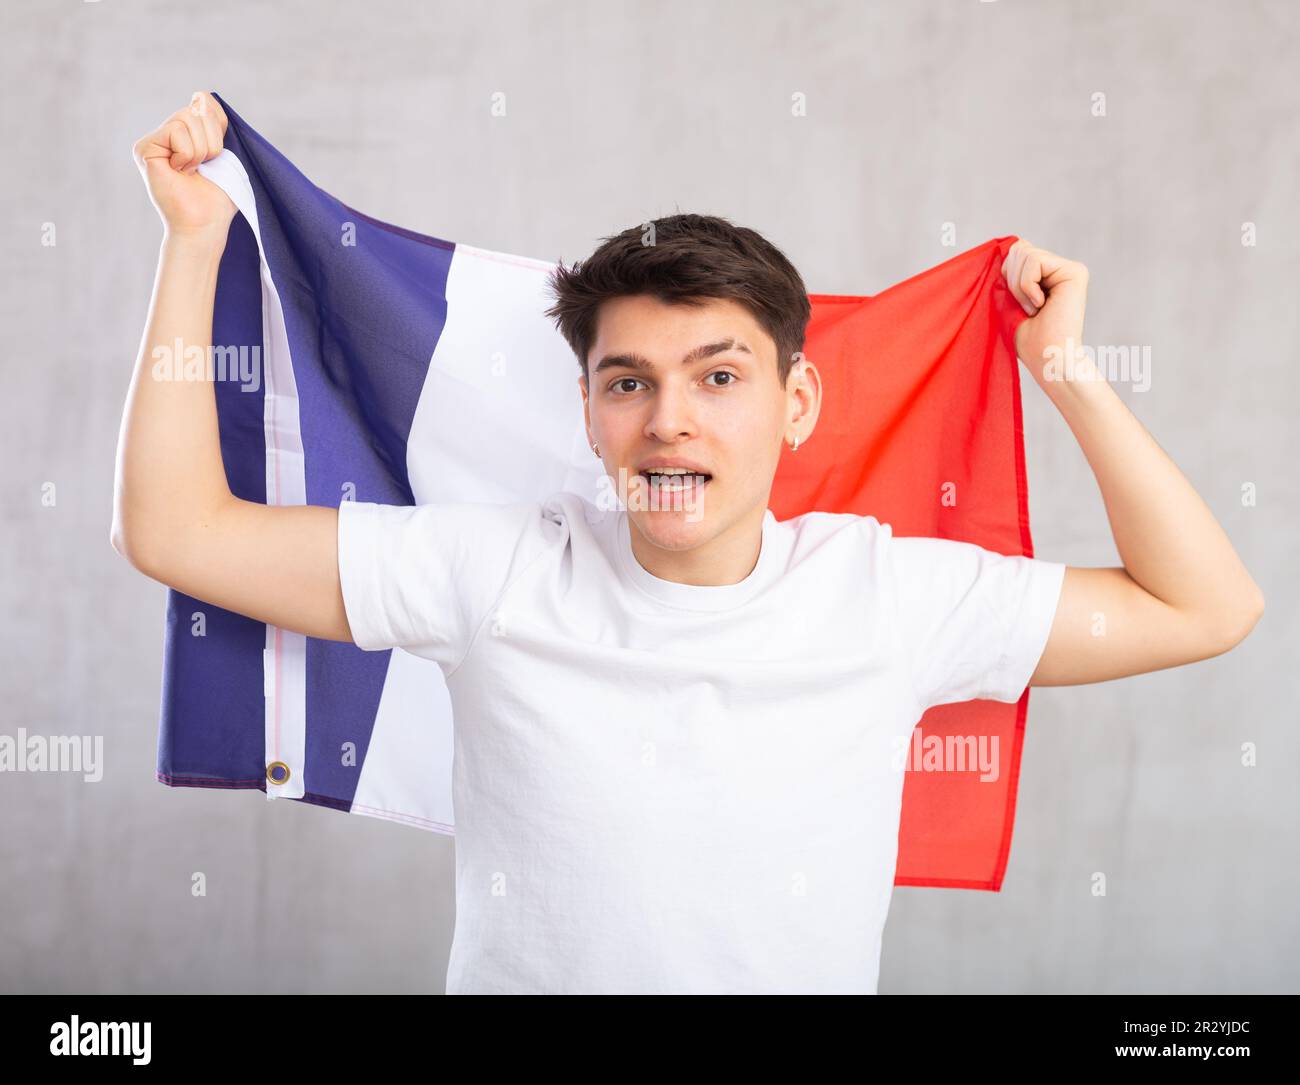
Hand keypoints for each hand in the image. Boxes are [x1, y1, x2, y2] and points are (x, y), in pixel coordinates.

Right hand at [132, 91, 236, 241]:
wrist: (205, 224)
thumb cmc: (218, 197)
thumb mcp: (226, 155)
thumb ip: (216, 124)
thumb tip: (200, 95)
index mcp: (186, 133)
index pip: (204, 102)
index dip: (218, 125)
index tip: (216, 153)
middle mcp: (166, 133)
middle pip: (198, 109)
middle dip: (213, 141)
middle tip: (204, 167)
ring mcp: (153, 140)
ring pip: (188, 118)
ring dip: (201, 150)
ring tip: (192, 171)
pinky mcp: (145, 148)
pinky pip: (176, 132)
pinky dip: (187, 154)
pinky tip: (179, 172)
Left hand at [1001, 239, 1088, 373]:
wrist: (1047, 358)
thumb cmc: (1026, 338)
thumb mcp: (1008, 299)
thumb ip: (1010, 272)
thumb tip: (1007, 246)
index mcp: (1045, 274)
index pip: (1016, 252)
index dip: (1006, 275)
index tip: (1015, 303)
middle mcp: (1060, 268)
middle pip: (1019, 248)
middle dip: (1011, 280)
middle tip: (1025, 308)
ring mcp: (1069, 268)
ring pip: (1025, 253)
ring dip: (1019, 287)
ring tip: (1033, 309)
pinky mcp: (1075, 271)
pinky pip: (1035, 261)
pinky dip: (1027, 287)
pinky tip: (1041, 305)